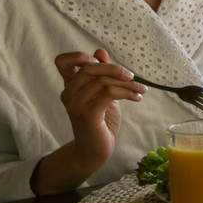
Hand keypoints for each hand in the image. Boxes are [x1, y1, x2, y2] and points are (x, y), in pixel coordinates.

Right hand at [55, 48, 142, 173]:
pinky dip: (127, 92)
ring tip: (141, 90)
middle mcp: (68, 93)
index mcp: (70, 86)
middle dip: (115, 68)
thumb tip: (100, 51)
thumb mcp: (102, 93)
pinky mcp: (88, 114)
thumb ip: (101, 74)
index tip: (100, 62)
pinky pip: (109, 93)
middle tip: (131, 76)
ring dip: (128, 83)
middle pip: (89, 67)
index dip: (79, 56)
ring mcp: (76, 104)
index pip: (61, 61)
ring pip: (103, 80)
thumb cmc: (100, 121)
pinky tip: (137, 98)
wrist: (95, 150)